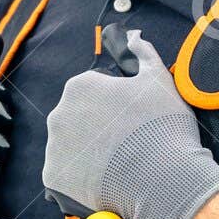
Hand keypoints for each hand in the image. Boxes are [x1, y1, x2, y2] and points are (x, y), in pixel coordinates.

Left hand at [42, 30, 218, 218]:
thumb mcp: (159, 80)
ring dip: (87, 153)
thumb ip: (142, 53)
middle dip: (96, 128)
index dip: (114, 105)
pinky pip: (65, 174)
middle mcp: (59, 113)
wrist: (165, 178)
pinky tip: (104, 181)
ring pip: (70, 147)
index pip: (91, 91)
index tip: (131, 120)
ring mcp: (54, 147)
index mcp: (80, 85)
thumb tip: (133, 37)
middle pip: (77, 119)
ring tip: (117, 165)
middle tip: (125, 144)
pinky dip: (79, 178)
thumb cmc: (163, 126)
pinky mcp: (53, 177)